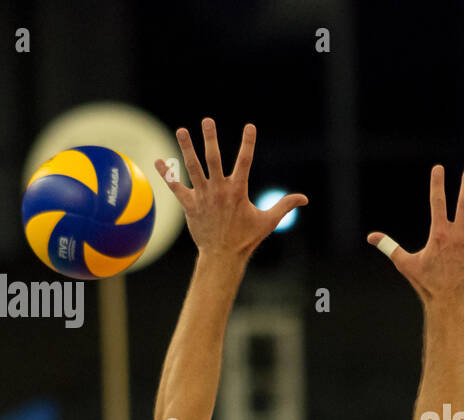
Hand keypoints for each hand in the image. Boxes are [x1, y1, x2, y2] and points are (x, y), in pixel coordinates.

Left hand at [157, 119, 306, 259]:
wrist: (223, 256)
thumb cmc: (246, 238)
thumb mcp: (269, 221)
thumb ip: (285, 205)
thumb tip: (305, 199)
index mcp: (238, 191)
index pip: (245, 162)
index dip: (248, 143)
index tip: (250, 126)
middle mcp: (219, 190)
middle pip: (213, 159)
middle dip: (210, 138)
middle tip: (207, 120)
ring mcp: (203, 196)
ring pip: (193, 167)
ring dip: (187, 148)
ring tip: (182, 130)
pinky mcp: (190, 205)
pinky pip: (176, 186)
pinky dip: (167, 174)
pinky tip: (158, 161)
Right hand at [368, 165, 463, 307]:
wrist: (449, 303)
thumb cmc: (426, 284)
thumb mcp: (405, 264)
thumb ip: (389, 247)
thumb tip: (370, 237)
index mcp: (438, 235)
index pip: (437, 203)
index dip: (437, 184)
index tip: (438, 168)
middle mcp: (457, 236)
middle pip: (463, 204)